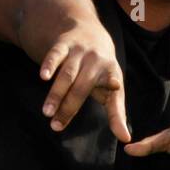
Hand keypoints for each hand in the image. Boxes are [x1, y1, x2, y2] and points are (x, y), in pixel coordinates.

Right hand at [39, 26, 129, 141]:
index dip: (115, 97)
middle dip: (68, 108)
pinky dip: (49, 64)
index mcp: (112, 74)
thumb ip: (117, 113)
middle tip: (56, 127)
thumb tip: (126, 139)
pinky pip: (56, 54)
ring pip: (67, 75)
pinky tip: (43, 76)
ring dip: (56, 94)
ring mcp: (80, 52)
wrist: (88, 30)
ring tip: (47, 112)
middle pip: (81, 88)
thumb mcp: (112, 87)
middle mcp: (96, 62)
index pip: (114, 91)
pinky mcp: (64, 44)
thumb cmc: (101, 70)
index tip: (117, 105)